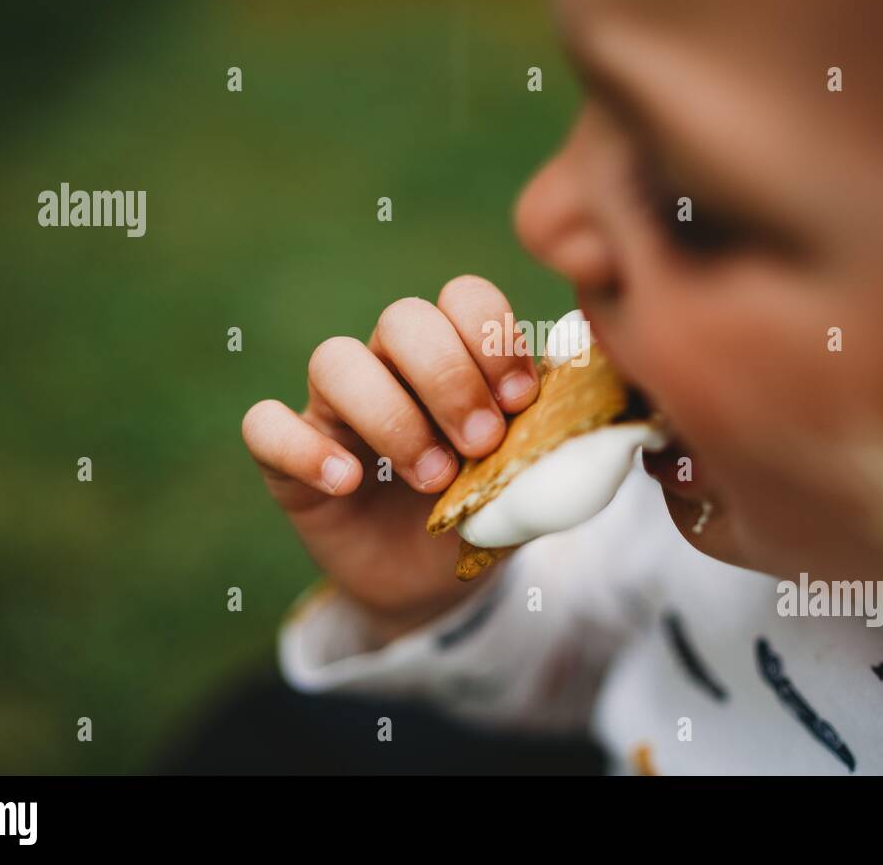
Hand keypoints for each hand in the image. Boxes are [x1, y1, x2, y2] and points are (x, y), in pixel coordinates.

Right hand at [241, 275, 539, 642]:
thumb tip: (616, 406)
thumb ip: (560, 443)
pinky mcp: (289, 460)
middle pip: (403, 318)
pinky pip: (265, 426)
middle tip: (481, 442)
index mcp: (455, 355)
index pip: (463, 298)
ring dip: (391, 415)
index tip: (520, 399)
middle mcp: (391, 367)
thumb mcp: (531, 482)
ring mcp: (335, 409)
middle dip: (448, 377)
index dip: (490, 335)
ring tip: (434, 477)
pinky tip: (348, 482)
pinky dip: (303, 447)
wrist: (436, 585)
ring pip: (335, 360)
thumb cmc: (486, 514)